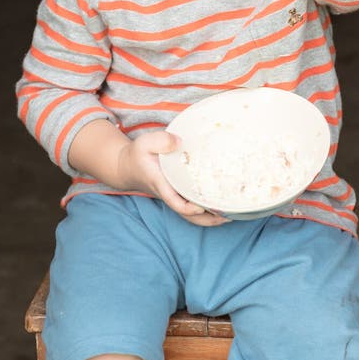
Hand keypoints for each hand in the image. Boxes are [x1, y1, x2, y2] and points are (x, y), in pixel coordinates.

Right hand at [116, 130, 230, 226]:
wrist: (127, 167)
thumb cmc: (137, 155)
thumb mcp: (145, 143)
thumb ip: (161, 140)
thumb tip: (180, 142)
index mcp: (162, 185)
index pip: (177, 204)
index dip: (192, 208)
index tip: (205, 205)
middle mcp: (169, 195)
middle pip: (189, 216)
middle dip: (209, 219)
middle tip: (229, 216)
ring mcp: (174, 196)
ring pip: (192, 216)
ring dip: (211, 218)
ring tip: (231, 214)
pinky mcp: (177, 194)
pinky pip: (192, 207)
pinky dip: (206, 209)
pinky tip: (221, 203)